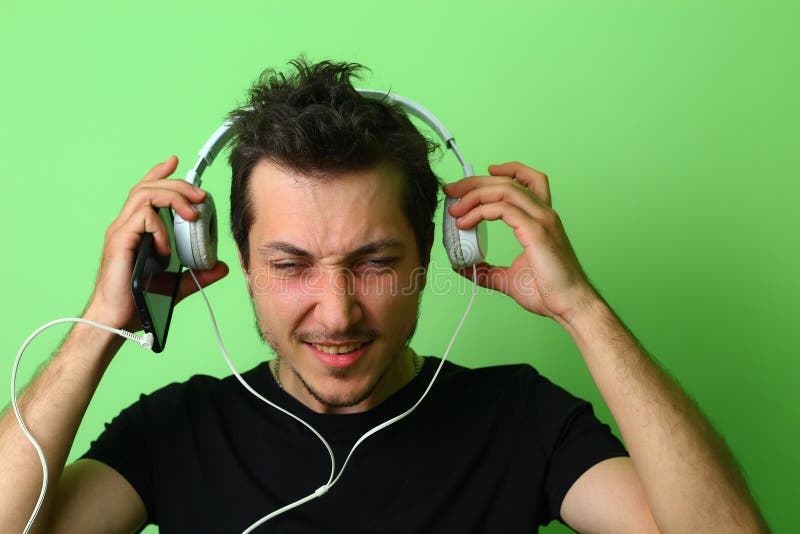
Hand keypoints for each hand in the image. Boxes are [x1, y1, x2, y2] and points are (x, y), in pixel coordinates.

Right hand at [85, 156, 228, 330]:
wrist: (118, 318)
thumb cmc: (140, 300)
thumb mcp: (177, 283)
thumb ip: (198, 273)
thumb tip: (221, 267)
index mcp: (136, 229)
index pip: (146, 191)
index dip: (159, 173)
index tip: (175, 162)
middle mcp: (126, 225)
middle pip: (148, 187)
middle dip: (178, 185)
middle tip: (201, 196)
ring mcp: (121, 231)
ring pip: (144, 195)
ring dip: (173, 198)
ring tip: (193, 215)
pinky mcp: (119, 240)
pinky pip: (143, 219)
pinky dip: (161, 229)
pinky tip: (168, 249)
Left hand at [444, 161, 597, 321]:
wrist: (569, 306)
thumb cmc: (548, 292)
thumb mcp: (507, 279)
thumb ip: (485, 271)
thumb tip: (463, 268)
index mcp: (541, 219)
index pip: (526, 181)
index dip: (503, 172)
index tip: (476, 180)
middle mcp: (543, 213)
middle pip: (508, 181)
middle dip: (476, 181)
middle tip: (451, 189)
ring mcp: (541, 219)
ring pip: (504, 189)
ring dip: (474, 194)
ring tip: (455, 208)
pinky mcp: (536, 231)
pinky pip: (502, 209)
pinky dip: (479, 211)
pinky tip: (465, 222)